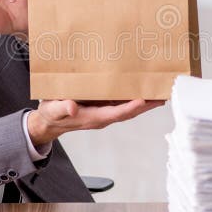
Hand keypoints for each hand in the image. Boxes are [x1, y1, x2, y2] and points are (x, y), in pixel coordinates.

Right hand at [26, 99, 165, 146]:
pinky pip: (121, 103)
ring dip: (144, 102)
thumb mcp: (53, 110)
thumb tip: (72, 108)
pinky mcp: (102, 107)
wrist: (48, 122)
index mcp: (93, 117)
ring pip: (128, 107)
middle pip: (129, 111)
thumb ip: (62, 108)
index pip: (117, 113)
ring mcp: (103, 112)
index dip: (131, 107)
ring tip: (159, 92)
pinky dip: (133, 97)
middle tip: (162, 95)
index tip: (144, 99)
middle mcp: (102, 116)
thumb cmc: (51, 115)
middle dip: (146, 105)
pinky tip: (141, 89)